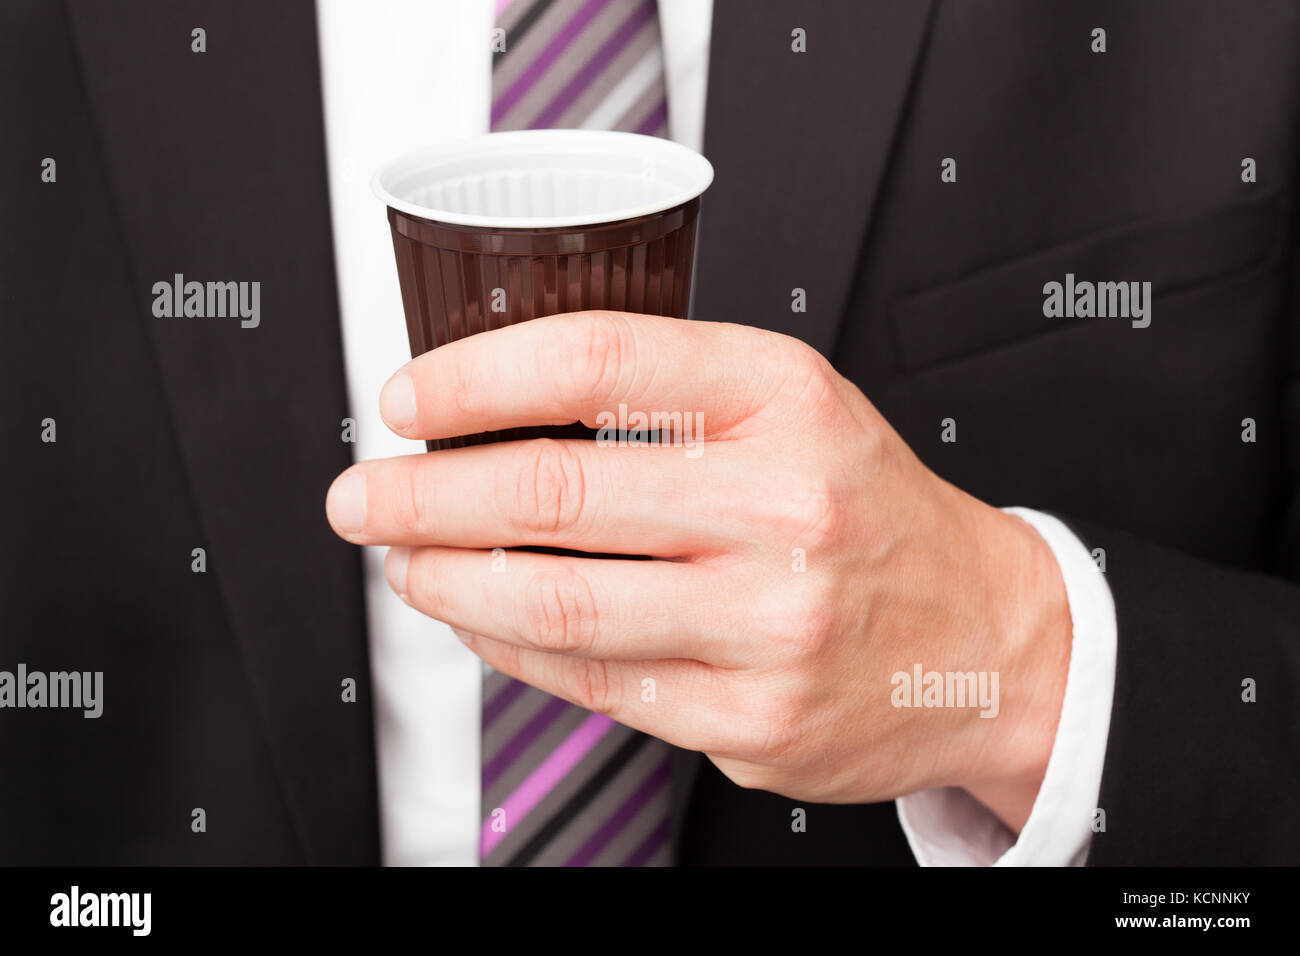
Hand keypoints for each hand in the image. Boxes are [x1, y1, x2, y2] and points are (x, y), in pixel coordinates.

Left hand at [325, 311, 1071, 829]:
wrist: (983, 636)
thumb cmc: (868, 510)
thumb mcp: (794, 408)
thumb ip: (664, 398)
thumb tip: (499, 414)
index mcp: (784, 400)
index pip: (596, 361)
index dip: (475, 376)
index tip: (408, 397)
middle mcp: (780, 507)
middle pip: (554, 494)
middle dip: (424, 495)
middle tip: (365, 495)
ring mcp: (767, 622)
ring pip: (557, 603)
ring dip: (450, 582)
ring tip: (407, 562)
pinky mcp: (750, 717)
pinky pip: (594, 680)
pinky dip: (514, 649)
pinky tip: (484, 621)